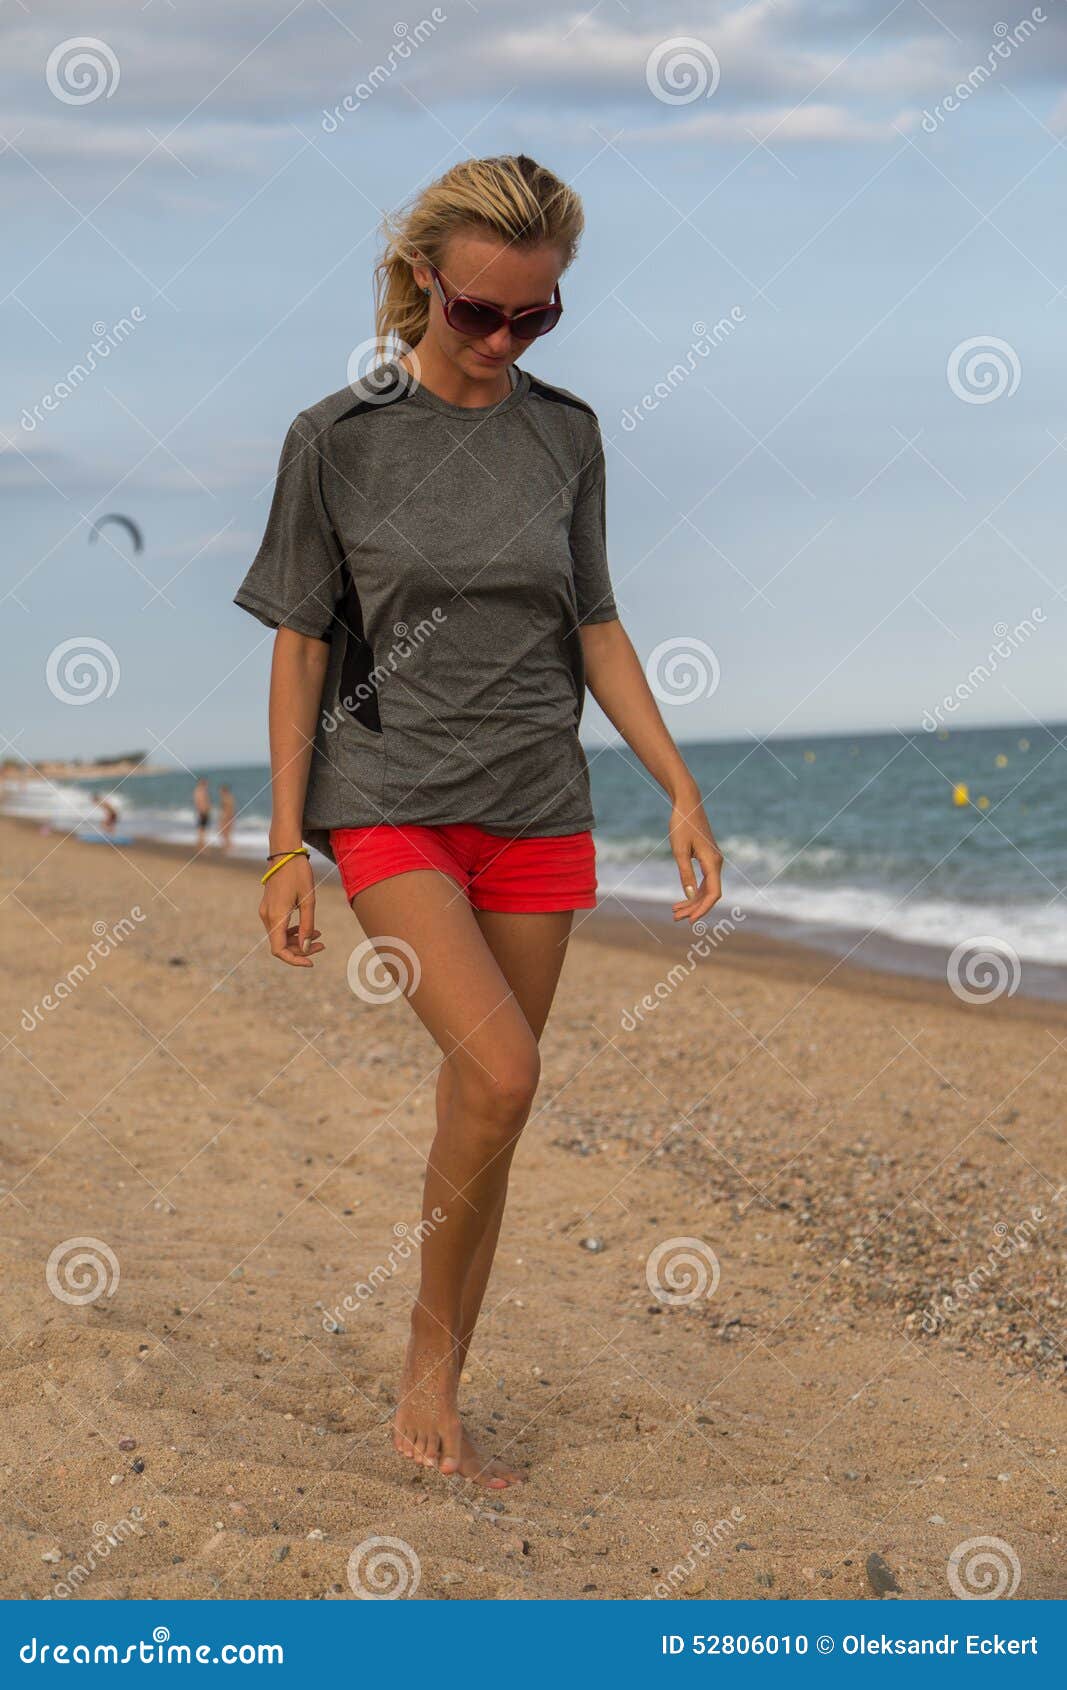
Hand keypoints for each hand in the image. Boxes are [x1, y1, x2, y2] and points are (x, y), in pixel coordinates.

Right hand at [259, 854, 323, 966]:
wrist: (285, 852)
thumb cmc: (299, 873)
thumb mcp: (309, 900)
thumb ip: (307, 926)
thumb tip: (305, 947)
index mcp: (276, 916)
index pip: (279, 950)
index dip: (294, 960)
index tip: (311, 962)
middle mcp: (267, 916)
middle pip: (280, 945)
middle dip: (300, 949)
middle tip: (321, 945)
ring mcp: (266, 911)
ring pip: (279, 937)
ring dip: (297, 940)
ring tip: (318, 935)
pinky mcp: (269, 907)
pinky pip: (278, 926)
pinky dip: (292, 931)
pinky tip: (307, 927)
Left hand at [669, 794, 723, 924]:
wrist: (687, 803)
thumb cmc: (682, 824)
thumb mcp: (679, 850)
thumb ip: (685, 873)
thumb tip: (690, 895)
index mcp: (712, 862)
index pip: (713, 893)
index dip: (702, 909)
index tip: (690, 920)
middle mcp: (716, 863)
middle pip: (709, 894)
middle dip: (694, 908)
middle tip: (675, 918)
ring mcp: (713, 860)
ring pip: (706, 888)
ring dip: (692, 901)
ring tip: (675, 911)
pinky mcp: (707, 858)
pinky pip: (704, 880)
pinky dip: (694, 890)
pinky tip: (682, 898)